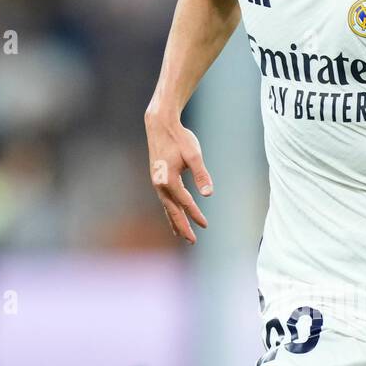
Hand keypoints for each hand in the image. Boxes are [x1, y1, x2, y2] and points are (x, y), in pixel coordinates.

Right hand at [145, 112, 212, 243]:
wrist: (160, 124)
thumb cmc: (179, 138)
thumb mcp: (194, 154)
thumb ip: (201, 175)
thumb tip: (209, 194)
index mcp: (169, 179)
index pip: (185, 202)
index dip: (196, 215)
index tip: (205, 225)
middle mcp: (160, 184)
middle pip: (172, 211)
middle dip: (182, 227)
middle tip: (192, 241)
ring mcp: (157, 182)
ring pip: (167, 207)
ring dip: (175, 222)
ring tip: (182, 236)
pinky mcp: (157, 179)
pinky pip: (164, 200)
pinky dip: (170, 211)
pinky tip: (175, 216)